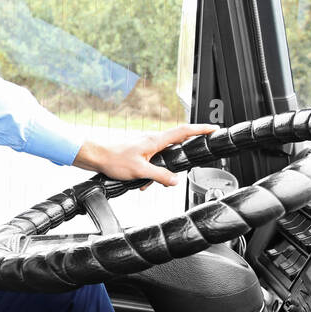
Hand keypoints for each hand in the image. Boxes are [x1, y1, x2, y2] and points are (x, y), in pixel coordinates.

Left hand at [73, 123, 219, 187]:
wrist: (97, 157)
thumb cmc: (115, 160)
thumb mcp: (141, 171)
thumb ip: (160, 176)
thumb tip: (175, 181)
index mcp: (155, 141)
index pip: (183, 132)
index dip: (200, 129)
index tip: (213, 128)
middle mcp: (152, 140)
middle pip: (177, 143)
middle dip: (182, 155)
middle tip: (187, 161)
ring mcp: (147, 145)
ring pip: (163, 156)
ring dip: (160, 171)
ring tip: (148, 182)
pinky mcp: (141, 151)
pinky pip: (153, 161)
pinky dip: (150, 173)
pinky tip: (140, 183)